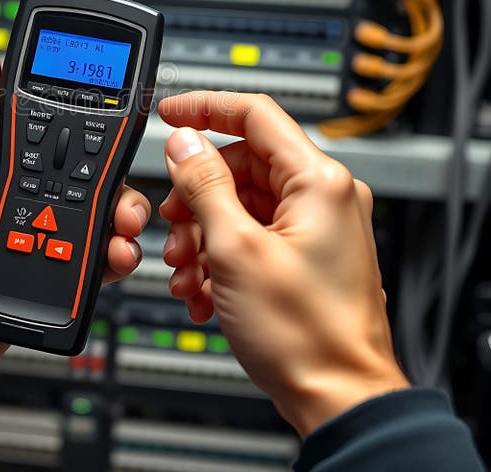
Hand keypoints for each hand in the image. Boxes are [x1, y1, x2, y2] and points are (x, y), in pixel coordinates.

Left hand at [0, 45, 149, 401]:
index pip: (38, 124)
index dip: (72, 117)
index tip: (105, 112)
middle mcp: (10, 194)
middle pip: (77, 168)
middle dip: (107, 174)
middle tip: (116, 188)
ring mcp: (32, 230)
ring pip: (94, 208)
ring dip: (116, 213)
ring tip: (120, 227)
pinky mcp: (47, 265)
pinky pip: (92, 251)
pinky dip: (111, 251)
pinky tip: (115, 254)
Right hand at [158, 91, 408, 437]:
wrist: (338, 400)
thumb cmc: (305, 334)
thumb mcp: (235, 248)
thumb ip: (204, 184)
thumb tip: (184, 142)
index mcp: (318, 181)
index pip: (254, 115)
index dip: (205, 108)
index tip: (170, 113)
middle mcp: (323, 197)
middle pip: (242, 164)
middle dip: (197, 193)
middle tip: (173, 222)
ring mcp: (316, 227)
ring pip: (242, 203)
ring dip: (204, 231)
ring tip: (186, 268)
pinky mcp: (306, 254)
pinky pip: (253, 233)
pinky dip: (221, 253)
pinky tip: (203, 287)